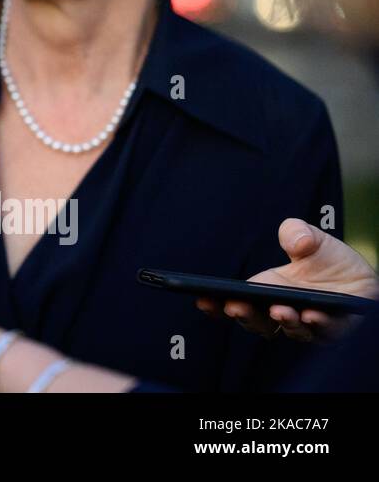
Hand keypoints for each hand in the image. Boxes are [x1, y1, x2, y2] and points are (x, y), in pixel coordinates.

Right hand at [197, 217, 378, 341]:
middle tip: (236, 306)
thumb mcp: (312, 239)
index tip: (203, 300)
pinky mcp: (335, 330)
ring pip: (289, 331)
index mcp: (268, 289)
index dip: (217, 304)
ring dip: (282, 322)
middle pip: (256, 322)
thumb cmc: (332, 261)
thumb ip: (297, 231)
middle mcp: (283, 311)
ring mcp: (308, 324)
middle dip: (245, 316)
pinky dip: (316, 326)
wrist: (366, 279)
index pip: (237, 301)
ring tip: (279, 310)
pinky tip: (312, 314)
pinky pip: (324, 334)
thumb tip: (295, 238)